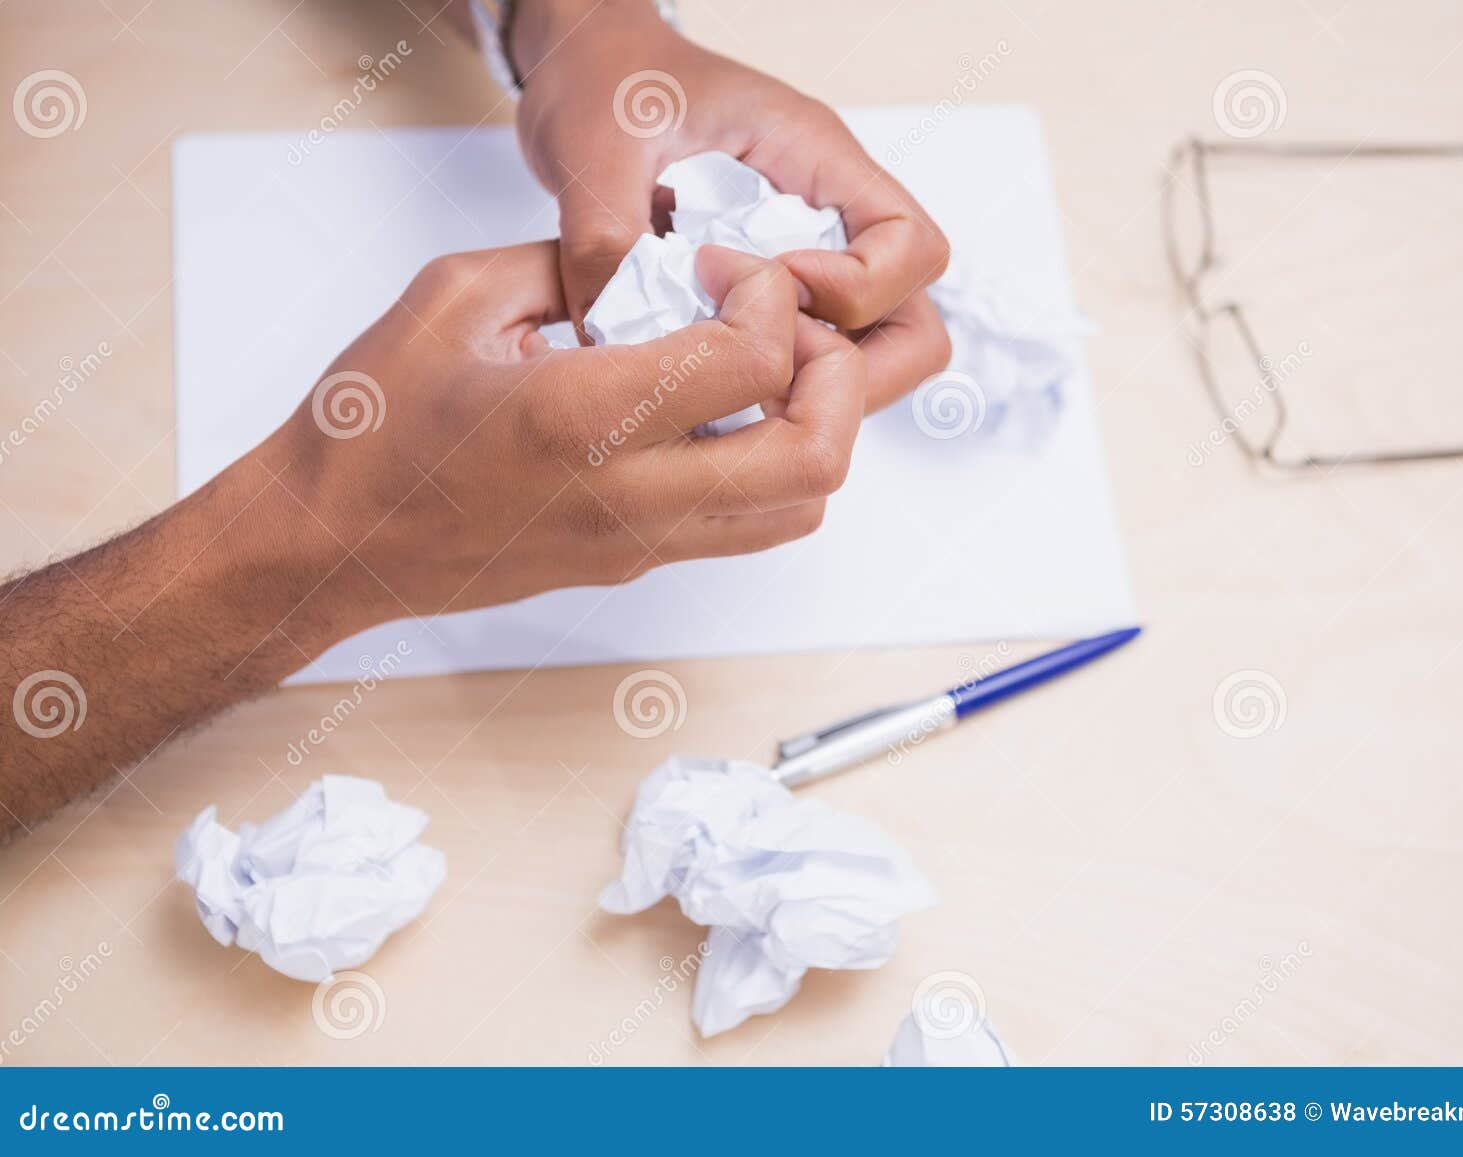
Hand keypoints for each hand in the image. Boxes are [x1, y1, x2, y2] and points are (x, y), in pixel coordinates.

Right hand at [1, 240, 889, 832]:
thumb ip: (569, 262)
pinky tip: (726, 417)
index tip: (733, 272)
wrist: (331, 545)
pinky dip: (774, 469)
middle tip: (795, 329)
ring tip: (771, 374)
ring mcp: (638, 542)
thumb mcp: (457, 297)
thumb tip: (651, 256)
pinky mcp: (634, 564)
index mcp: (579, 414)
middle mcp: (626, 493)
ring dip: (816, 432)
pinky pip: (748, 528)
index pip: (753, 363)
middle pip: (813, 458)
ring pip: (798, 508)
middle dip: (837, 378)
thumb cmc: (371, 432)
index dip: (773, 299)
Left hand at [510, 0, 950, 408]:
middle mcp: (830, 212)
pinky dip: (779, 386)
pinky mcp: (772, 293)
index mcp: (814, 156)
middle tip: (765, 366)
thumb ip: (606, 241)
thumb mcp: (595, 149)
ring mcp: (809, 256)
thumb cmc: (607, 76)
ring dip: (816, 383)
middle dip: (855, 366)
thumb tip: (617, 338)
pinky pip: (814, 356)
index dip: (857, 291)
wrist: (584, 66)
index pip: (910, 244)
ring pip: (872, 351)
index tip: (776, 294)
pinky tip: (715, 384)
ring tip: (735, 380)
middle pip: (912, 318)